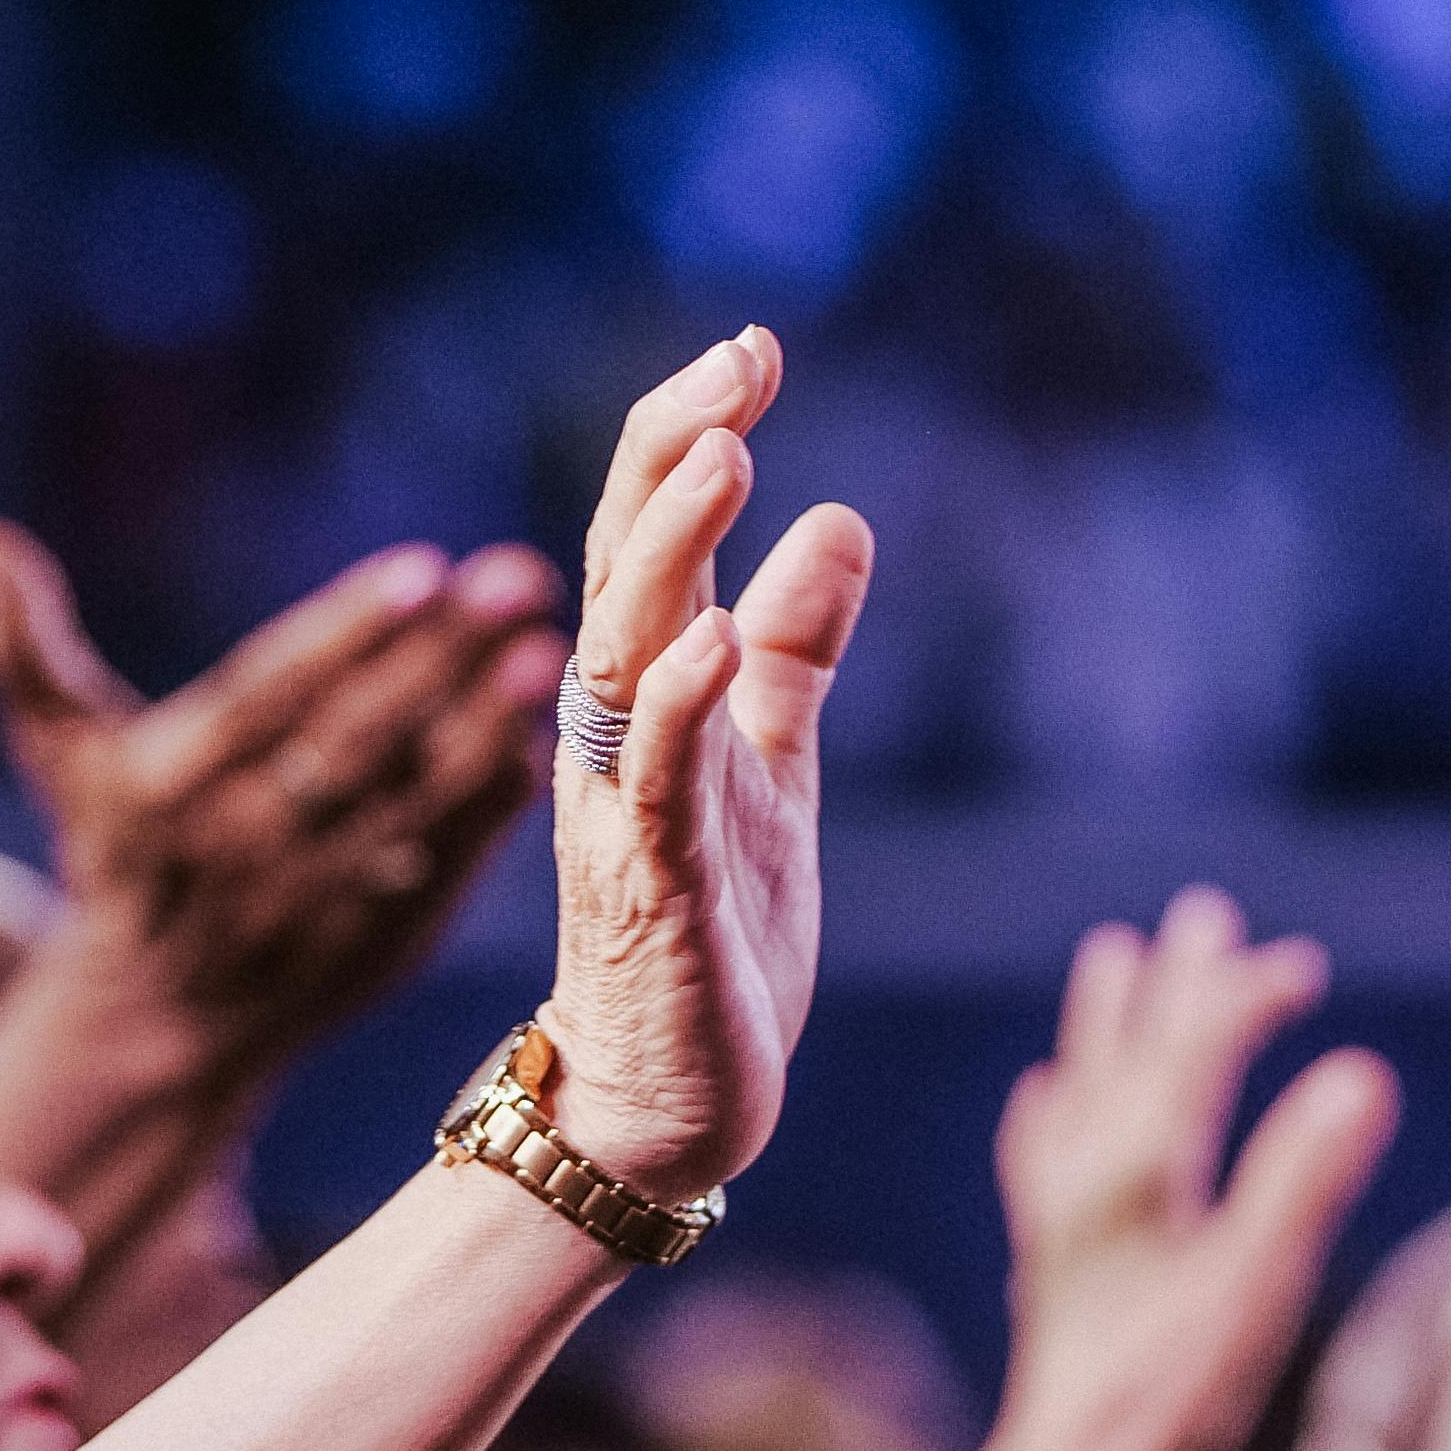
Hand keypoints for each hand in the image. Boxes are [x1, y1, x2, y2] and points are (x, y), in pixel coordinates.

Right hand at [0, 517, 560, 1070]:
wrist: (158, 1017)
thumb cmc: (115, 847)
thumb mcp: (59, 754)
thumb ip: (23, 647)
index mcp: (166, 786)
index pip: (266, 694)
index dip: (345, 633)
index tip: (422, 570)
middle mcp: (243, 844)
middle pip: (355, 738)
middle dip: (442, 658)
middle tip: (522, 578)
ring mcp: (318, 899)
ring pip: (412, 803)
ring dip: (484, 726)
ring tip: (548, 655)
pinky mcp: (381, 940)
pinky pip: (446, 865)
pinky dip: (491, 808)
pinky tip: (540, 740)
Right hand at [538, 328, 875, 1200]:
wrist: (672, 1100)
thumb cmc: (715, 931)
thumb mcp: (771, 764)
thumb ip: (796, 650)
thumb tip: (839, 522)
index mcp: (642, 697)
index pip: (650, 536)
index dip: (692, 436)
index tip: (754, 351)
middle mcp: (612, 737)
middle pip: (623, 564)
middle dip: (671, 457)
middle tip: (736, 367)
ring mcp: (626, 811)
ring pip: (624, 655)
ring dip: (671, 553)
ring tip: (725, 456)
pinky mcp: (656, 893)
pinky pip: (656, 787)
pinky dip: (678, 708)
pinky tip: (713, 643)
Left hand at [964, 887, 1398, 1450]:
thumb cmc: (1161, 1403)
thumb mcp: (1253, 1291)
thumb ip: (1303, 1181)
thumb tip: (1362, 1072)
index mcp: (1140, 1176)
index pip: (1194, 1054)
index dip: (1243, 999)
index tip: (1303, 968)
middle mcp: (1089, 1184)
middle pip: (1133, 1057)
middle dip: (1173, 987)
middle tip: (1203, 915)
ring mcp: (1063, 1226)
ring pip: (1082, 1093)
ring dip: (1105, 1026)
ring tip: (1108, 960)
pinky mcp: (1051, 1271)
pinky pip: (1042, 1165)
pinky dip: (1049, 1117)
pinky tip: (1039, 1101)